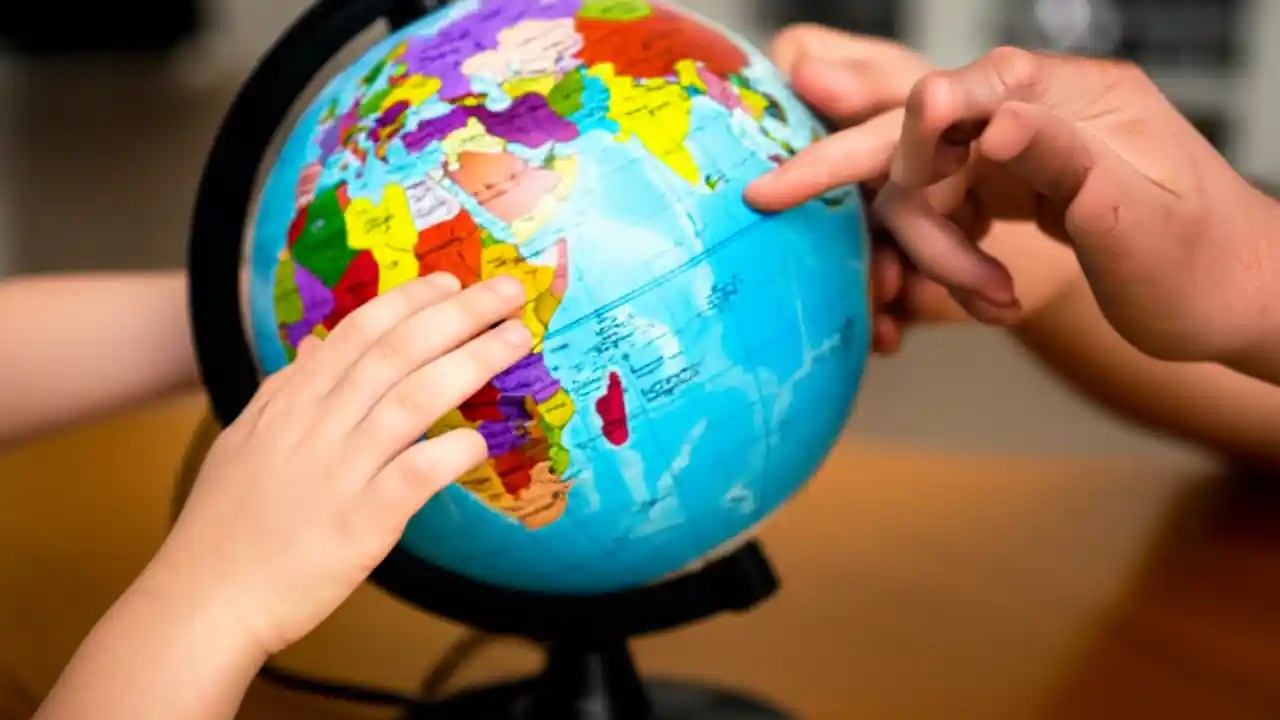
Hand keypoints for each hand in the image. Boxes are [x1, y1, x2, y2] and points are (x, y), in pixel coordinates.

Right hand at [139, 272, 531, 655]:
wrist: (205, 600)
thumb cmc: (226, 525)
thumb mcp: (244, 440)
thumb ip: (284, 389)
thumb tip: (315, 345)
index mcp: (292, 403)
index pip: (358, 332)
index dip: (408, 301)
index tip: (449, 280)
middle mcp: (317, 426)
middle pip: (397, 352)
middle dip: (457, 314)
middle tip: (505, 292)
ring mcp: (339, 471)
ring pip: (413, 400)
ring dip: (470, 364)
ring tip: (514, 340)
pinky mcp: (359, 522)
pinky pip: (414, 476)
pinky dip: (449, 453)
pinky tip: (482, 439)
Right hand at [757, 41, 1279, 369]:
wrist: (1234, 302)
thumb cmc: (1205, 267)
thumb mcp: (1138, 220)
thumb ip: (1062, 159)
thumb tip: (991, 119)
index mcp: (1072, 99)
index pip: (960, 98)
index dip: (885, 132)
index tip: (796, 174)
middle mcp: (1037, 114)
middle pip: (918, 133)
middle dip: (849, 171)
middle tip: (774, 193)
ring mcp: (1019, 150)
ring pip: (924, 186)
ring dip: (935, 252)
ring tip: (991, 299)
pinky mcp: (1010, 187)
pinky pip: (945, 215)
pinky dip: (948, 263)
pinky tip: (987, 299)